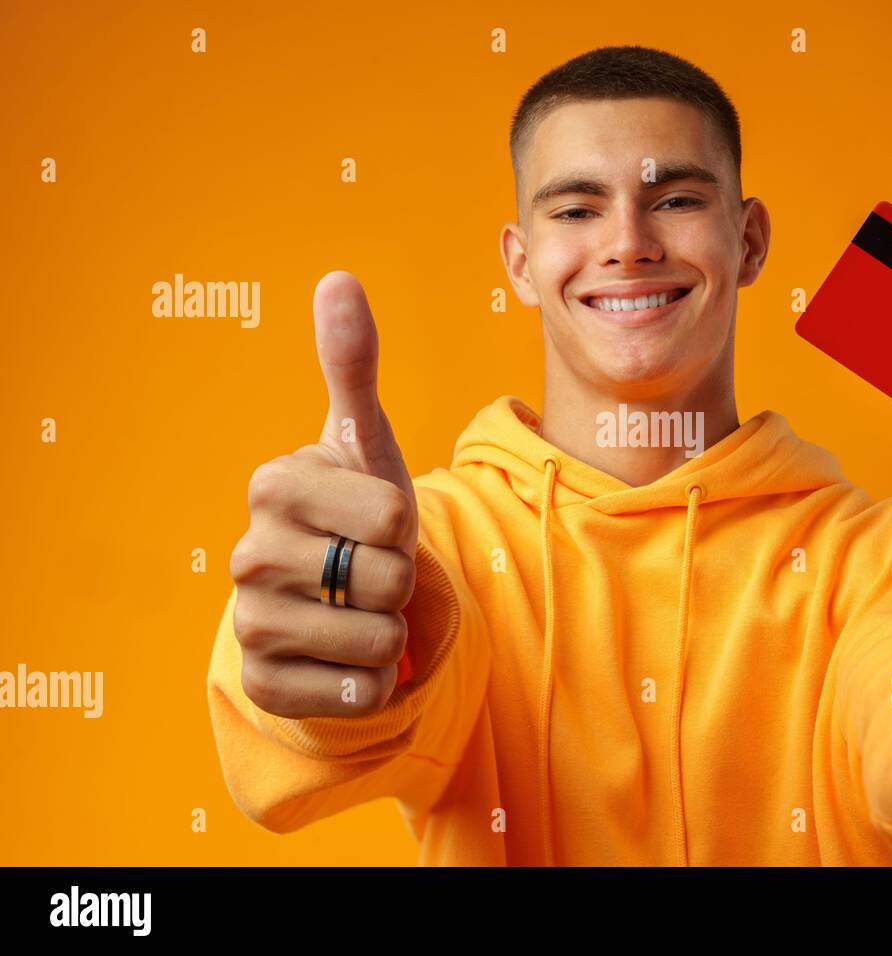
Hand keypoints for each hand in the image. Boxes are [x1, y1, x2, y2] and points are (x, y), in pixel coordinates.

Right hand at [229, 272, 420, 718]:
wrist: (338, 596)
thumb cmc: (359, 508)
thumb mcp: (366, 440)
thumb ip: (353, 364)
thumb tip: (338, 279)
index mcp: (273, 484)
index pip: (392, 513)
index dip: (407, 523)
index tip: (378, 520)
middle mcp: (247, 554)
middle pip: (389, 578)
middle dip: (403, 580)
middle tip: (374, 569)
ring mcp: (249, 623)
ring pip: (377, 639)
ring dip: (392, 630)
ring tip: (364, 610)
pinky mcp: (266, 684)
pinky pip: (354, 692)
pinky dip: (373, 681)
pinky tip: (350, 658)